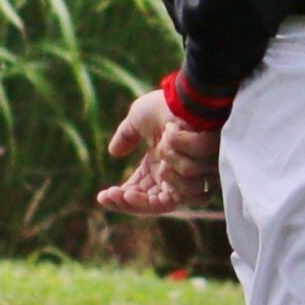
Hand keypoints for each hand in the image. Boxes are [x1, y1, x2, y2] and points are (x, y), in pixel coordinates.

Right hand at [97, 88, 221, 215]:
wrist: (188, 98)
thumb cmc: (165, 105)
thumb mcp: (137, 119)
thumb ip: (126, 136)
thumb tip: (113, 152)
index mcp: (156, 169)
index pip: (138, 195)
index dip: (120, 200)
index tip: (101, 196)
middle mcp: (173, 178)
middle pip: (152, 206)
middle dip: (129, 202)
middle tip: (112, 194)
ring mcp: (188, 179)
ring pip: (169, 200)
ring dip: (161, 179)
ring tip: (157, 162)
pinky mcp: (203, 176)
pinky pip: (186, 189)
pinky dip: (177, 169)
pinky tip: (167, 160)